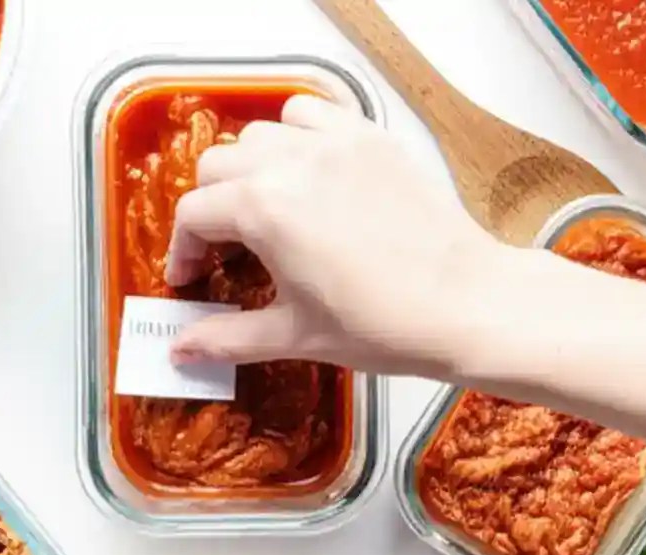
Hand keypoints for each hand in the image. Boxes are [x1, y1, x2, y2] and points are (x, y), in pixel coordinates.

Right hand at [166, 94, 503, 376]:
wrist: (466, 304)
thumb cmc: (383, 324)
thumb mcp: (295, 335)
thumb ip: (227, 337)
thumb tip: (179, 350)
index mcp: (264, 209)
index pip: (194, 213)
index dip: (184, 250)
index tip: (192, 278)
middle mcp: (292, 162)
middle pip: (218, 165)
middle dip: (210, 208)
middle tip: (225, 250)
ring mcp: (334, 143)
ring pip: (261, 133)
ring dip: (248, 167)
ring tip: (264, 208)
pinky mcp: (371, 138)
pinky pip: (313, 112)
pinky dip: (296, 133)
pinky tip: (306, 171)